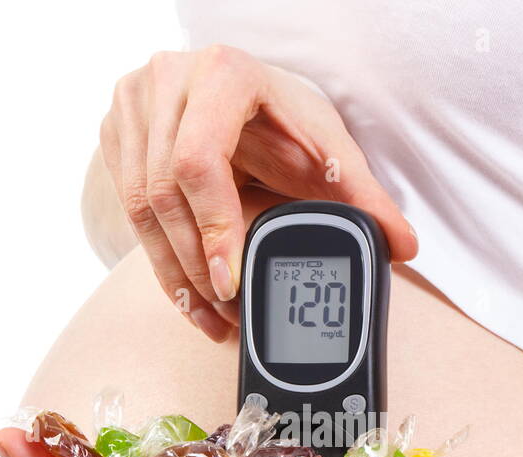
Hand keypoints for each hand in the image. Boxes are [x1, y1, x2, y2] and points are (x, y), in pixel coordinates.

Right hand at [100, 45, 416, 341]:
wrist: (242, 92)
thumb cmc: (282, 116)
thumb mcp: (326, 150)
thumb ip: (363, 198)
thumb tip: (403, 245)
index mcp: (223, 74)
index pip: (199, 159)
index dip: (213, 226)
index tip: (230, 280)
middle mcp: (168, 81)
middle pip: (164, 190)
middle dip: (197, 264)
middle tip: (229, 310)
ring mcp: (135, 107)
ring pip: (140, 208)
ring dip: (177, 273)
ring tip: (213, 316)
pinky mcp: (118, 135)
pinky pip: (128, 211)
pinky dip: (161, 262)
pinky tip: (189, 297)